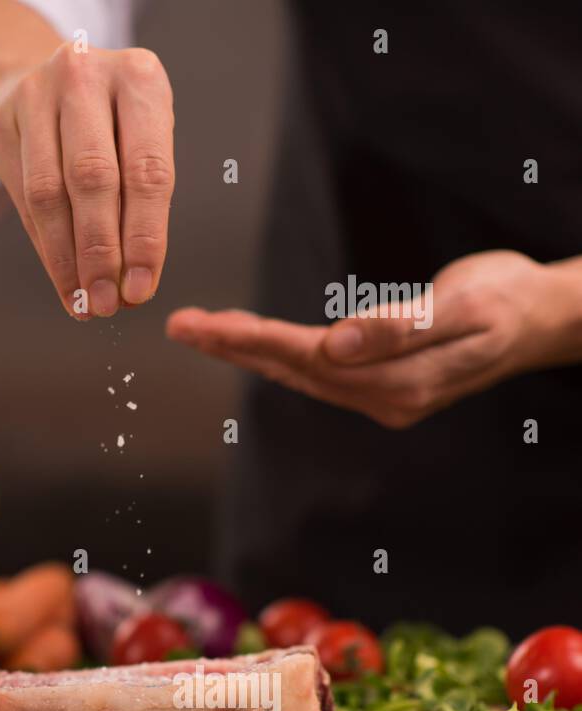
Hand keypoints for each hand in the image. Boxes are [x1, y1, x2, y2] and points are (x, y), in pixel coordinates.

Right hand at [0, 43, 174, 318]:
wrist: (31, 81)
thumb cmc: (103, 121)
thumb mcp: (138, 139)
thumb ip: (140, 201)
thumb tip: (132, 285)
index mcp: (138, 77)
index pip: (147, 170)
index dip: (144, 237)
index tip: (141, 289)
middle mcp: (84, 76)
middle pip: (93, 180)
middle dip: (101, 253)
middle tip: (108, 303)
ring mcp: (33, 95)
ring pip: (49, 195)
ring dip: (67, 259)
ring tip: (84, 301)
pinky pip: (21, 200)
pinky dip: (45, 248)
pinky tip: (62, 279)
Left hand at [165, 251, 581, 428]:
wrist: (540, 320)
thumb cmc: (506, 303)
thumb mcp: (464, 307)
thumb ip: (400, 328)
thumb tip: (338, 346)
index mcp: (398, 382)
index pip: (307, 357)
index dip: (251, 340)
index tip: (203, 326)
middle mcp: (382, 398)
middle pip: (291, 369)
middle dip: (232, 346)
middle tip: (179, 324)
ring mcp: (380, 396)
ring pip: (297, 372)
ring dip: (245, 351)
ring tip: (198, 329)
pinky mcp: (380, 385)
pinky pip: (315, 371)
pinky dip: (275, 354)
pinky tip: (248, 343)